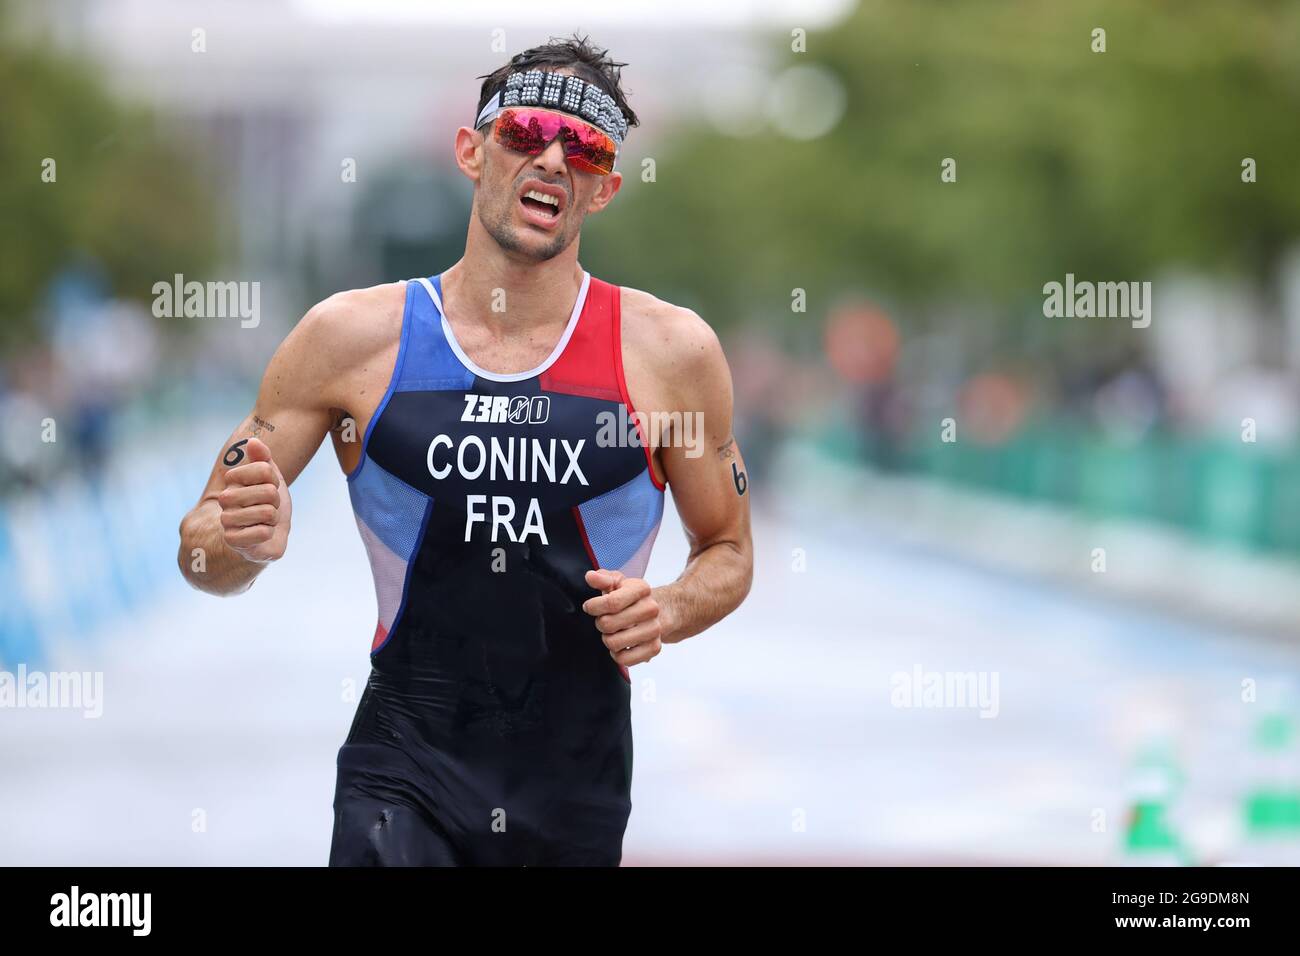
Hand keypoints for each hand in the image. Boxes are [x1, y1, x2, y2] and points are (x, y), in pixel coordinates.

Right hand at [217, 437, 291, 563]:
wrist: (267, 535)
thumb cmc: (268, 504)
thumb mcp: (270, 478)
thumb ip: (263, 458)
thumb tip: (253, 440)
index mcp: (233, 482)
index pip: (265, 469)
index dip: (274, 481)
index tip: (269, 488)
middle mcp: (226, 500)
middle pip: (268, 491)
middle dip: (276, 501)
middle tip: (269, 507)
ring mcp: (228, 522)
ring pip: (267, 513)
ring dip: (273, 519)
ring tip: (266, 521)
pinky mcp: (234, 542)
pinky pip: (263, 533)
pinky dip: (269, 534)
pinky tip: (262, 534)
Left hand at [582, 569, 662, 667]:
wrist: (660, 611)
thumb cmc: (632, 597)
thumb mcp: (618, 582)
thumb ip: (603, 578)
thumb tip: (590, 576)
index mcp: (641, 589)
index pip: (611, 602)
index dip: (593, 607)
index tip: (590, 607)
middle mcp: (651, 609)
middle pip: (608, 624)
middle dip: (600, 623)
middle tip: (605, 620)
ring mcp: (654, 630)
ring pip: (614, 643)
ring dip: (608, 639)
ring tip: (614, 632)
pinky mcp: (654, 648)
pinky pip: (624, 659)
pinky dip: (617, 654)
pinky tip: (621, 645)